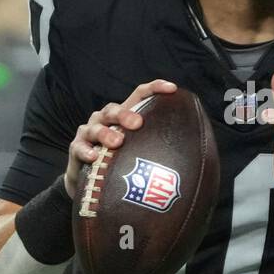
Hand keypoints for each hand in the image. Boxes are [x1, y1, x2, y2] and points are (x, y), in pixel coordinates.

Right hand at [64, 79, 176, 199]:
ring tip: (117, 142)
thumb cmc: (120, 163)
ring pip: (96, 126)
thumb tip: (196, 152)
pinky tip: (95, 156)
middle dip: (125, 114)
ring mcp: (89, 133)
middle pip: (114, 109)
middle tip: (138, 124)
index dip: (155, 88)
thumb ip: (159, 146)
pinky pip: (79, 147)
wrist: (90, 184)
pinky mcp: (76, 149)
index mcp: (125, 115)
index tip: (172, 89)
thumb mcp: (140, 151)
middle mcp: (106, 119)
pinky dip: (86, 151)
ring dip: (106, 133)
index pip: (140, 95)